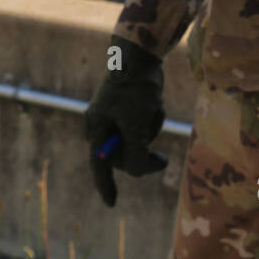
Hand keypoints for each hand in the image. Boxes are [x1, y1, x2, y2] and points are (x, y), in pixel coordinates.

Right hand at [85, 39, 166, 206]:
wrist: (141, 54)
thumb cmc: (135, 89)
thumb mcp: (136, 126)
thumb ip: (136, 154)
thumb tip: (140, 172)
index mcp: (96, 128)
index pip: (99, 165)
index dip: (105, 185)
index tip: (112, 204)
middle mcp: (102, 123)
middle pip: (124, 154)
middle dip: (144, 149)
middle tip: (162, 160)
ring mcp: (115, 115)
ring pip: (137, 138)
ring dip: (151, 128)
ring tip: (155, 109)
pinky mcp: (129, 107)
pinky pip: (143, 124)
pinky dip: (153, 117)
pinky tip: (156, 103)